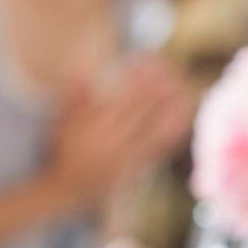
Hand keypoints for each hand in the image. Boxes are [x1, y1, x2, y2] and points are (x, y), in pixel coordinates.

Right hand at [48, 55, 194, 203]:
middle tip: (172, 66)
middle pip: (142, 108)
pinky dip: (175, 126)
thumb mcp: (63, 123)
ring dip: (172, 104)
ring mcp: (128, 155)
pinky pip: (162, 145)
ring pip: (157, 126)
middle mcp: (114, 142)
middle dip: (158, 85)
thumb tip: (81, 66)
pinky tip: (185, 109)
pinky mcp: (139, 165)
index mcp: (95, 129)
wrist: (69, 189)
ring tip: (184, 84)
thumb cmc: (65, 149)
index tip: (145, 58)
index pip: (121, 96)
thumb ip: (74, 95)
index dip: (137, 75)